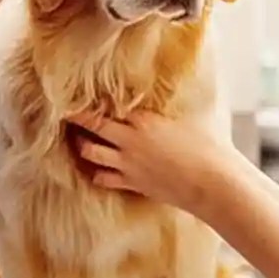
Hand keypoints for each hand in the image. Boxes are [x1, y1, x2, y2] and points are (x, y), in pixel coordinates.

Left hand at [66, 110, 233, 212]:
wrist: (212, 182)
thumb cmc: (209, 148)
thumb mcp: (193, 118)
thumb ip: (176, 108)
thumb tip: (177, 93)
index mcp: (145, 120)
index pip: (111, 105)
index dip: (95, 100)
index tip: (84, 94)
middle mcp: (130, 141)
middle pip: (92, 126)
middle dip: (76, 118)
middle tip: (66, 112)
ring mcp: (128, 164)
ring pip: (90, 152)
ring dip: (81, 145)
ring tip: (79, 140)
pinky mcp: (132, 184)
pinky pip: (102, 178)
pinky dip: (96, 172)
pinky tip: (95, 168)